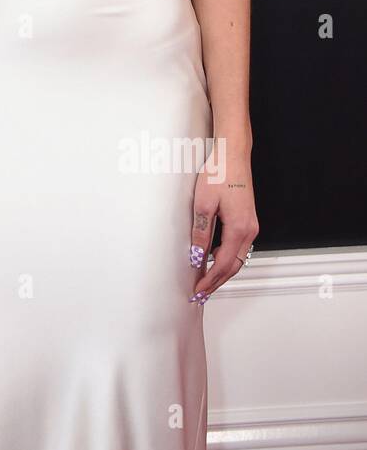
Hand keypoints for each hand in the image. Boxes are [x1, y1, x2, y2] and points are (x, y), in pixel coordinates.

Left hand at [188, 152, 258, 303]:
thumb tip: (197, 256)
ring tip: (204, 280)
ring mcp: (251, 226)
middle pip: (233, 266)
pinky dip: (226, 258)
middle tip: (200, 293)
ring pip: (237, 258)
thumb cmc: (219, 174)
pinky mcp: (248, 220)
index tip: (197, 290)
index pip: (223, 265)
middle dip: (216, 282)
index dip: (209, 280)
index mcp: (239, 229)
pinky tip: (213, 259)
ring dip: (221, 271)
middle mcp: (250, 231)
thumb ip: (201, 233)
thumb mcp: (203, 205)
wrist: (233, 155)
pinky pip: (238, 247)